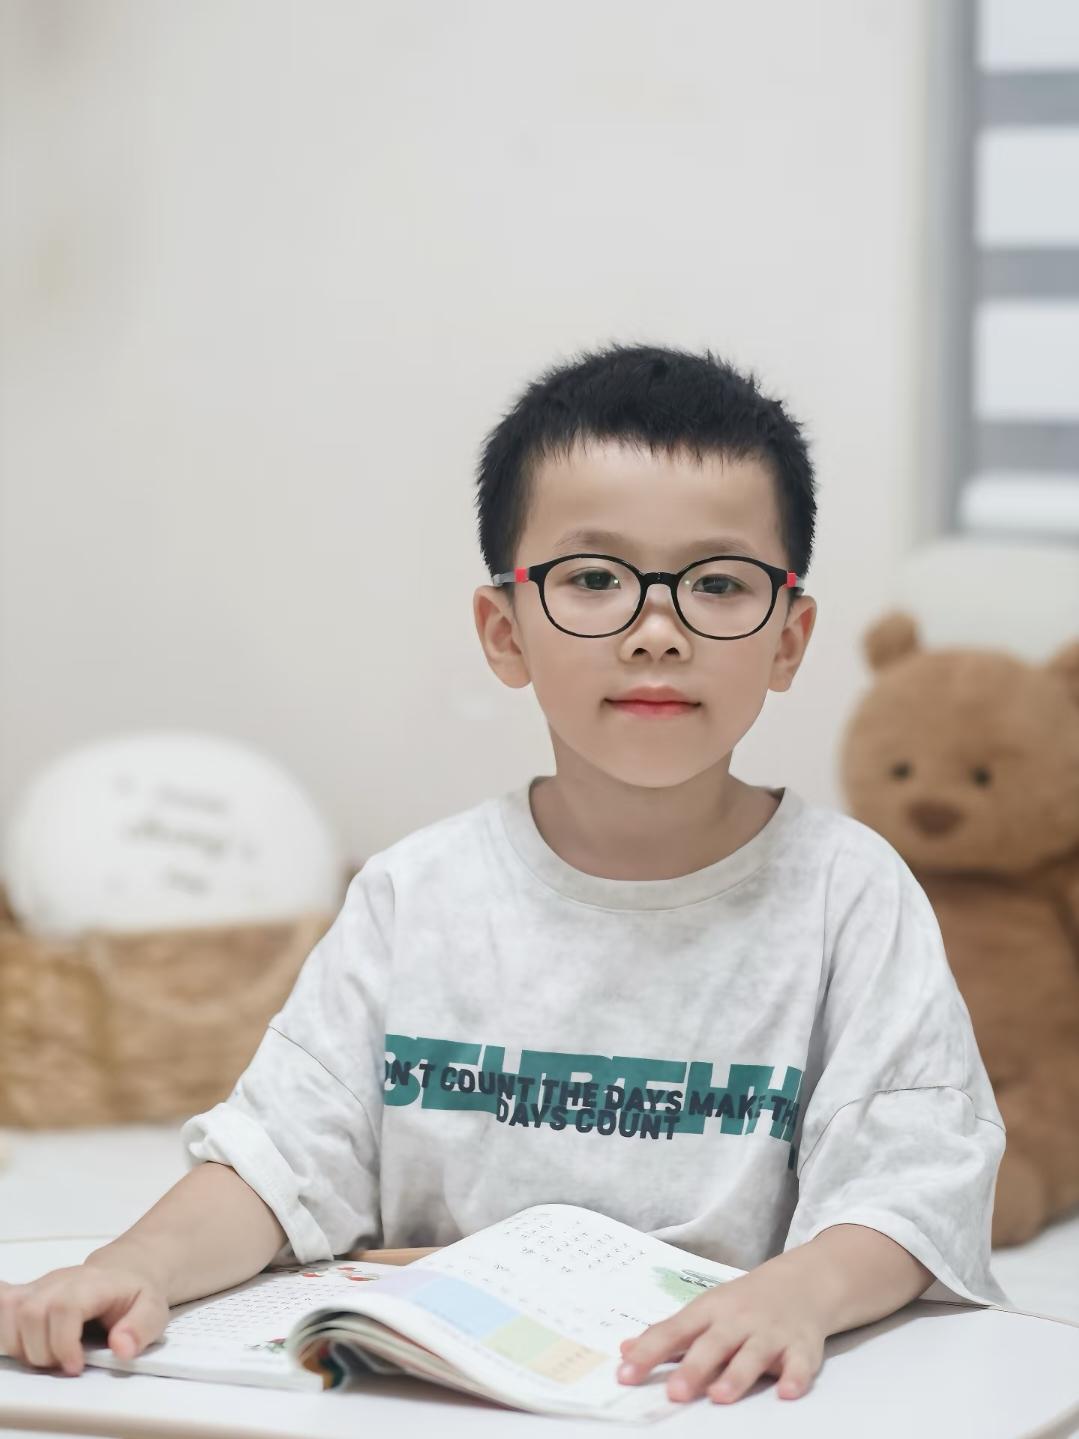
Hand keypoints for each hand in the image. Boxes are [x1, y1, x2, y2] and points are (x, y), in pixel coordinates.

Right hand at [0, 1262, 168, 1375]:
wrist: (125, 1271)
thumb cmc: (135, 1293)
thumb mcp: (153, 1310)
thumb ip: (140, 1328)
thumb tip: (122, 1348)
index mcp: (94, 1283)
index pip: (64, 1307)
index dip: (63, 1343)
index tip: (75, 1366)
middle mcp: (62, 1280)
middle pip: (30, 1312)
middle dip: (42, 1350)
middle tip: (64, 1362)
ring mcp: (42, 1285)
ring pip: (10, 1309)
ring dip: (21, 1345)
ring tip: (48, 1355)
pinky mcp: (29, 1293)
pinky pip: (3, 1301)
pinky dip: (3, 1324)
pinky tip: (19, 1338)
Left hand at [616, 1258, 826, 1404]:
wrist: (801, 1282)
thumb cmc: (743, 1303)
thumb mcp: (704, 1311)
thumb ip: (668, 1334)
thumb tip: (625, 1350)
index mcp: (709, 1311)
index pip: (674, 1331)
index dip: (649, 1353)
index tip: (626, 1375)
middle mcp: (738, 1320)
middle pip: (713, 1344)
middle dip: (694, 1368)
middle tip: (675, 1393)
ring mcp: (770, 1333)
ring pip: (752, 1354)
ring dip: (737, 1375)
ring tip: (719, 1396)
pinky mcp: (801, 1347)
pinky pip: (800, 1363)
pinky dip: (795, 1377)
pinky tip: (787, 1392)